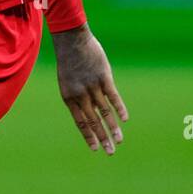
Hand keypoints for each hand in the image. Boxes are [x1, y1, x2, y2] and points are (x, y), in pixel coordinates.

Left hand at [51, 25, 127, 154]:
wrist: (71, 41)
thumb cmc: (69, 61)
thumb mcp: (67, 81)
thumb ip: (77, 96)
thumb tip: (88, 110)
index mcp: (69, 98)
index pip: (80, 123)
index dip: (88, 136)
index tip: (95, 149)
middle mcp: (80, 95)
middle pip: (93, 122)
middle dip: (102, 138)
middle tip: (110, 153)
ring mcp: (92, 87)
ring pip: (104, 112)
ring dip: (113, 128)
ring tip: (119, 141)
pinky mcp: (103, 78)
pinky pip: (113, 97)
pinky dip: (119, 108)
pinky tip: (124, 120)